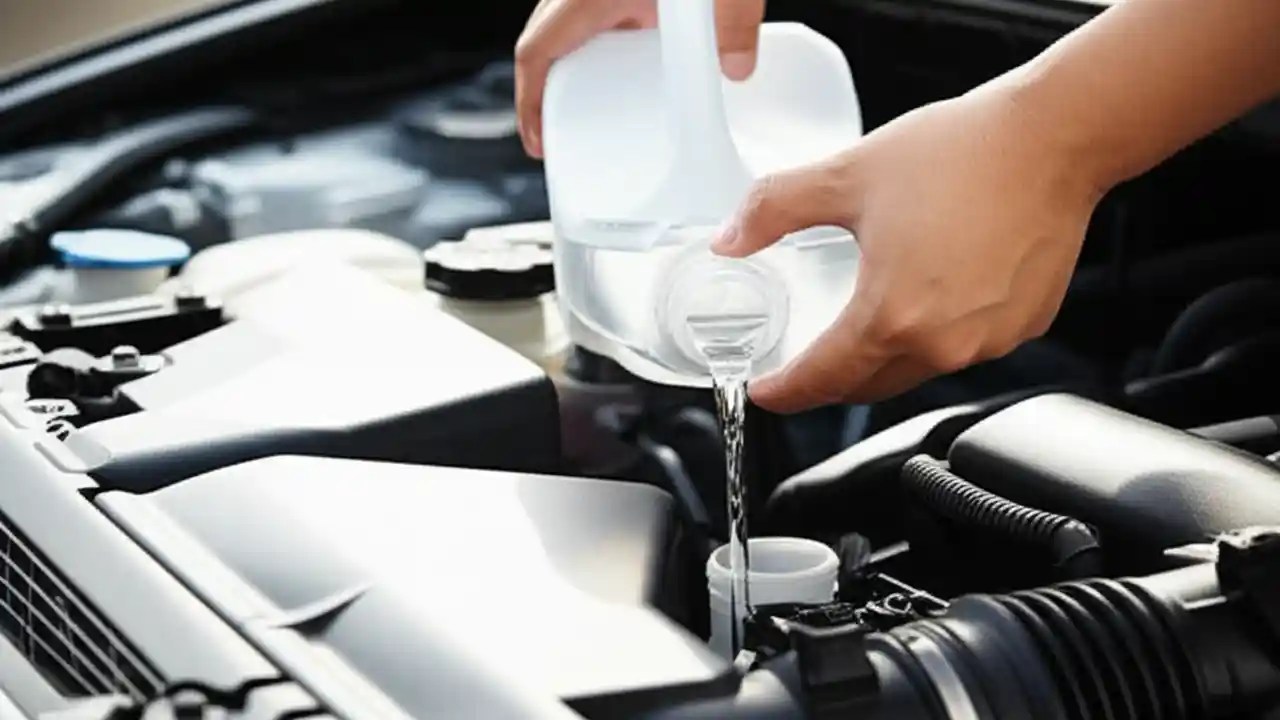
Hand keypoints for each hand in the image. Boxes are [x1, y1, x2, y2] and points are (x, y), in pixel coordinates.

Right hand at [515, 0, 765, 157]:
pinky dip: (614, 45)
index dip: (530, 105)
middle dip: (556, 95)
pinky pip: (607, 17)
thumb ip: (733, 19)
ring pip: (577, 32)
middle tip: (572, 139)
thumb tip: (736, 70)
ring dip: (587, 70)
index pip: (537, 53)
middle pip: (552, 48)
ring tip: (608, 113)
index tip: (539, 143)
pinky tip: (646, 65)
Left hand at [711, 80, 1105, 412]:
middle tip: (806, 366)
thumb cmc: (963, 155)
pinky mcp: (1023, 327)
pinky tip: (930, 298)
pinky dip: (937, 335)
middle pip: (869, 385)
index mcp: (892, 317)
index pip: (822, 379)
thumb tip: (730, 240)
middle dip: (830, 381)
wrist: (1053, 138)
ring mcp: (989, 341)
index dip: (785, 391)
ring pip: (918, 369)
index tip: (766, 392)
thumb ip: (773, 211)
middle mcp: (943, 344)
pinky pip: (964, 348)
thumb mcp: (846, 175)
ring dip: (884, 357)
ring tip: (866, 323)